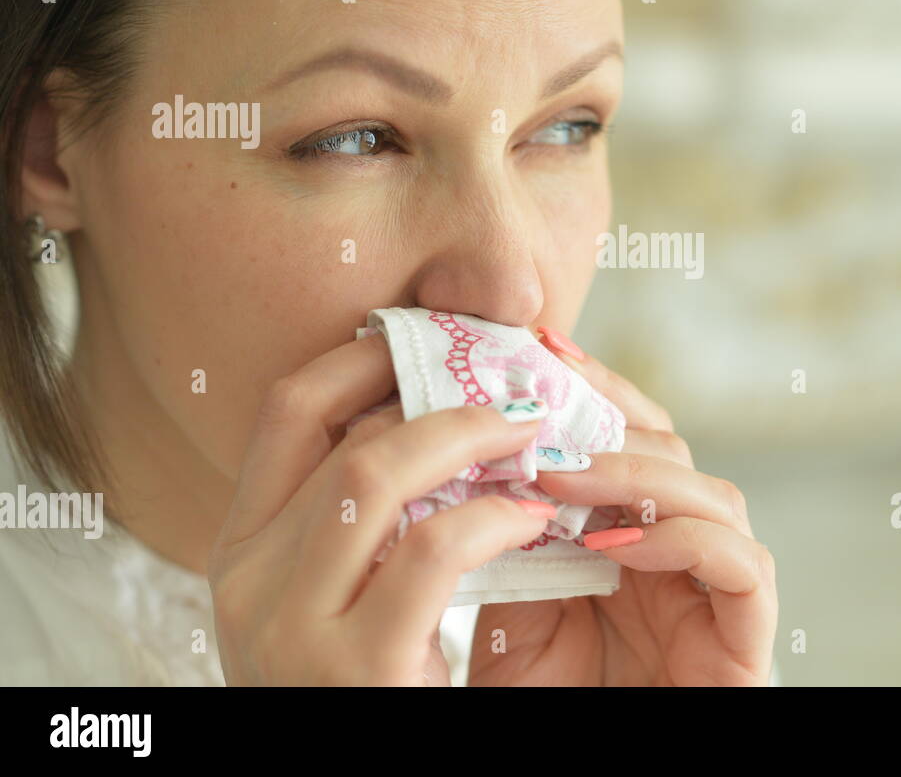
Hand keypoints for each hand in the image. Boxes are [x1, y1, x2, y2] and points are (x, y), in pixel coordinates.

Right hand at [209, 333, 555, 685]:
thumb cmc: (366, 691)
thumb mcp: (334, 598)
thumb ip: (359, 520)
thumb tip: (433, 417)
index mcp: (239, 551)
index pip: (287, 410)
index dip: (363, 356)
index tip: (435, 336)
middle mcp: (245, 581)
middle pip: (341, 432)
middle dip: (439, 390)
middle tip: (511, 383)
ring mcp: (291, 627)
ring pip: (378, 471)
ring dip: (472, 435)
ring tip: (533, 431)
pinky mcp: (357, 668)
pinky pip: (432, 549)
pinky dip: (493, 514)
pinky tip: (532, 513)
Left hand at [467, 329, 777, 685]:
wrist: (561, 775)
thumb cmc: (537, 705)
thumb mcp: (512, 604)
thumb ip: (517, 531)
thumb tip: (483, 445)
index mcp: (630, 538)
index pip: (629, 438)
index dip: (595, 389)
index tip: (542, 347)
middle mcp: (682, 557)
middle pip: (675, 453)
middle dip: (609, 420)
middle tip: (541, 404)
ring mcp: (717, 599)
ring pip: (714, 496)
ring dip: (636, 474)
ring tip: (556, 472)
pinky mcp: (745, 645)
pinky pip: (741, 567)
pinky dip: (682, 539)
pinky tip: (613, 542)